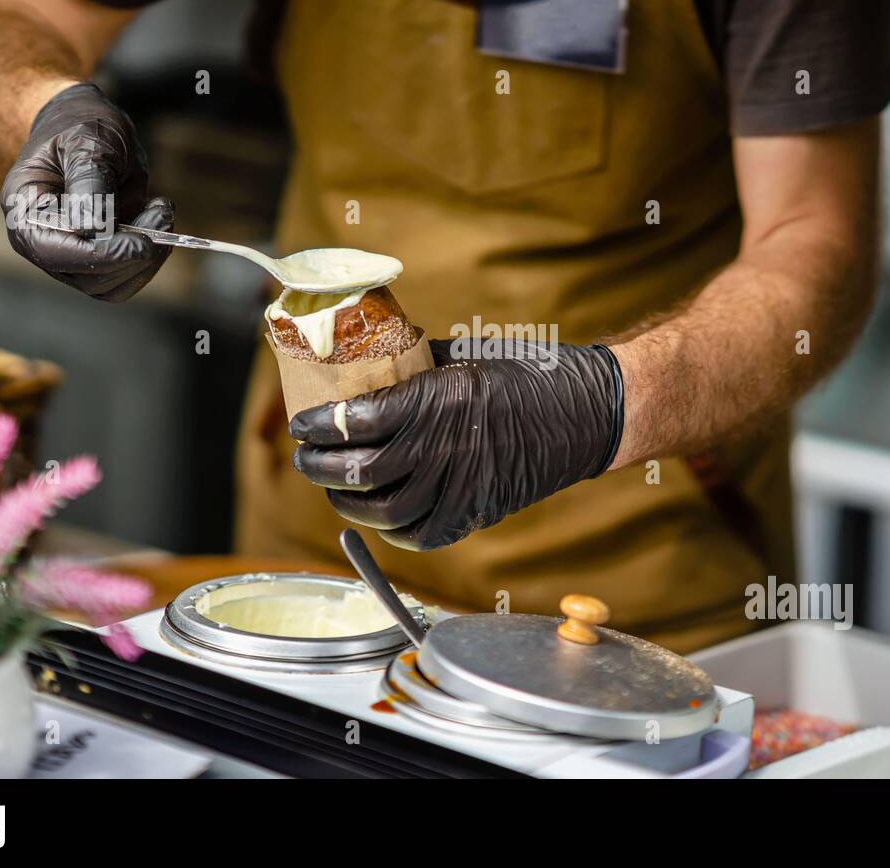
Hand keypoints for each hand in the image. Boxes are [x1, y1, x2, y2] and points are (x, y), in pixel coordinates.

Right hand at [0, 82, 171, 301]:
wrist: (89, 127)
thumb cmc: (80, 125)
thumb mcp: (87, 140)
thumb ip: (89, 179)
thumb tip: (91, 227)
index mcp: (24, 208)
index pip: (50, 250)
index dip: (98, 255)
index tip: (141, 243)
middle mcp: (41, 240)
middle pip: (86, 276)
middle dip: (133, 253)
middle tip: (162, 212)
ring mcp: (69, 254)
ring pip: (109, 286)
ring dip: (147, 258)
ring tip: (161, 212)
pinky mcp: (97, 259)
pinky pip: (125, 279)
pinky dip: (151, 260)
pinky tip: (157, 223)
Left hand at [290, 340, 623, 549]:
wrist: (587, 413)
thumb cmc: (529, 374)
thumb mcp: (464, 356)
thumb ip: (413, 368)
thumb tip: (366, 373)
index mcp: (440, 399)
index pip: (357, 420)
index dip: (319, 424)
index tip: (302, 422)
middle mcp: (445, 447)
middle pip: (360, 471)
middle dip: (319, 466)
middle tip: (304, 456)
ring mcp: (461, 486)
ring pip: (382, 510)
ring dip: (345, 501)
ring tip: (332, 486)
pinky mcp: (476, 514)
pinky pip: (418, 533)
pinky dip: (388, 527)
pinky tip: (376, 511)